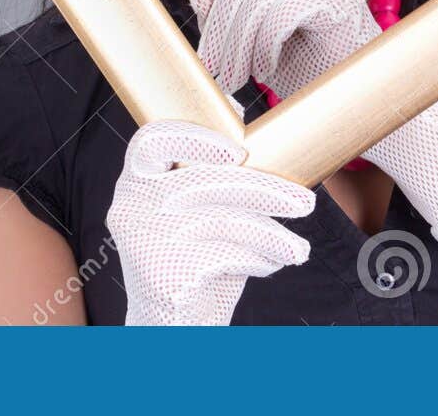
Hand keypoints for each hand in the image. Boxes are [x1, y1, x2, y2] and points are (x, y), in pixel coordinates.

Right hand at [106, 117, 316, 324]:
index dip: (196, 139)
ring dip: (272, 235)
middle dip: (264, 192)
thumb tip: (241, 112)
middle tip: (305, 204)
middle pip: (204, 184)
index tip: (238, 151)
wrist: (171, 325)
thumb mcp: (198, 210)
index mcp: (137, 180)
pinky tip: (270, 263)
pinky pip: (226, 256)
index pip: (153, 140)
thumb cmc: (193, 255)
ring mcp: (145, 239)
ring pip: (223, 222)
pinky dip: (258, 259)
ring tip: (297, 248)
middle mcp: (132, 204)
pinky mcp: (163, 273)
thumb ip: (214, 171)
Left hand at [186, 0, 379, 100]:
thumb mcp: (254, 42)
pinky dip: (266, 49)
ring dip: (241, 46)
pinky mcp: (333, 0)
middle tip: (225, 68)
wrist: (354, 100)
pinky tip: (280, 63)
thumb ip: (225, 15)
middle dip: (222, 29)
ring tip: (253, 72)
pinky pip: (276, 16)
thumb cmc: (307, 70)